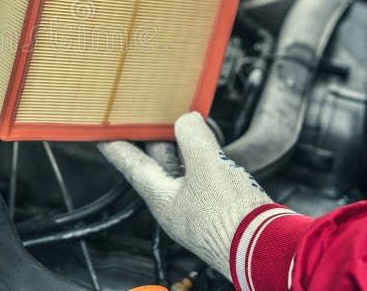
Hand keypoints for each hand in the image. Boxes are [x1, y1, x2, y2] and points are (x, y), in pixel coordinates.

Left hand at [98, 112, 271, 278]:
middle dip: (153, 137)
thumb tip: (186, 121)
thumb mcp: (208, 167)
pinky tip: (212, 147)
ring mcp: (197, 208)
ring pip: (183, 168)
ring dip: (184, 145)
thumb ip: (193, 138)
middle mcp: (175, 204)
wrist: (268, 250)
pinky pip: (205, 176)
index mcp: (161, 197)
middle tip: (146, 116)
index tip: (99, 132)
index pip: (130, 163)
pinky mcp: (219, 208)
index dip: (115, 145)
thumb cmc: (232, 219)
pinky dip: (205, 157)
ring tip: (185, 122)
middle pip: (157, 162)